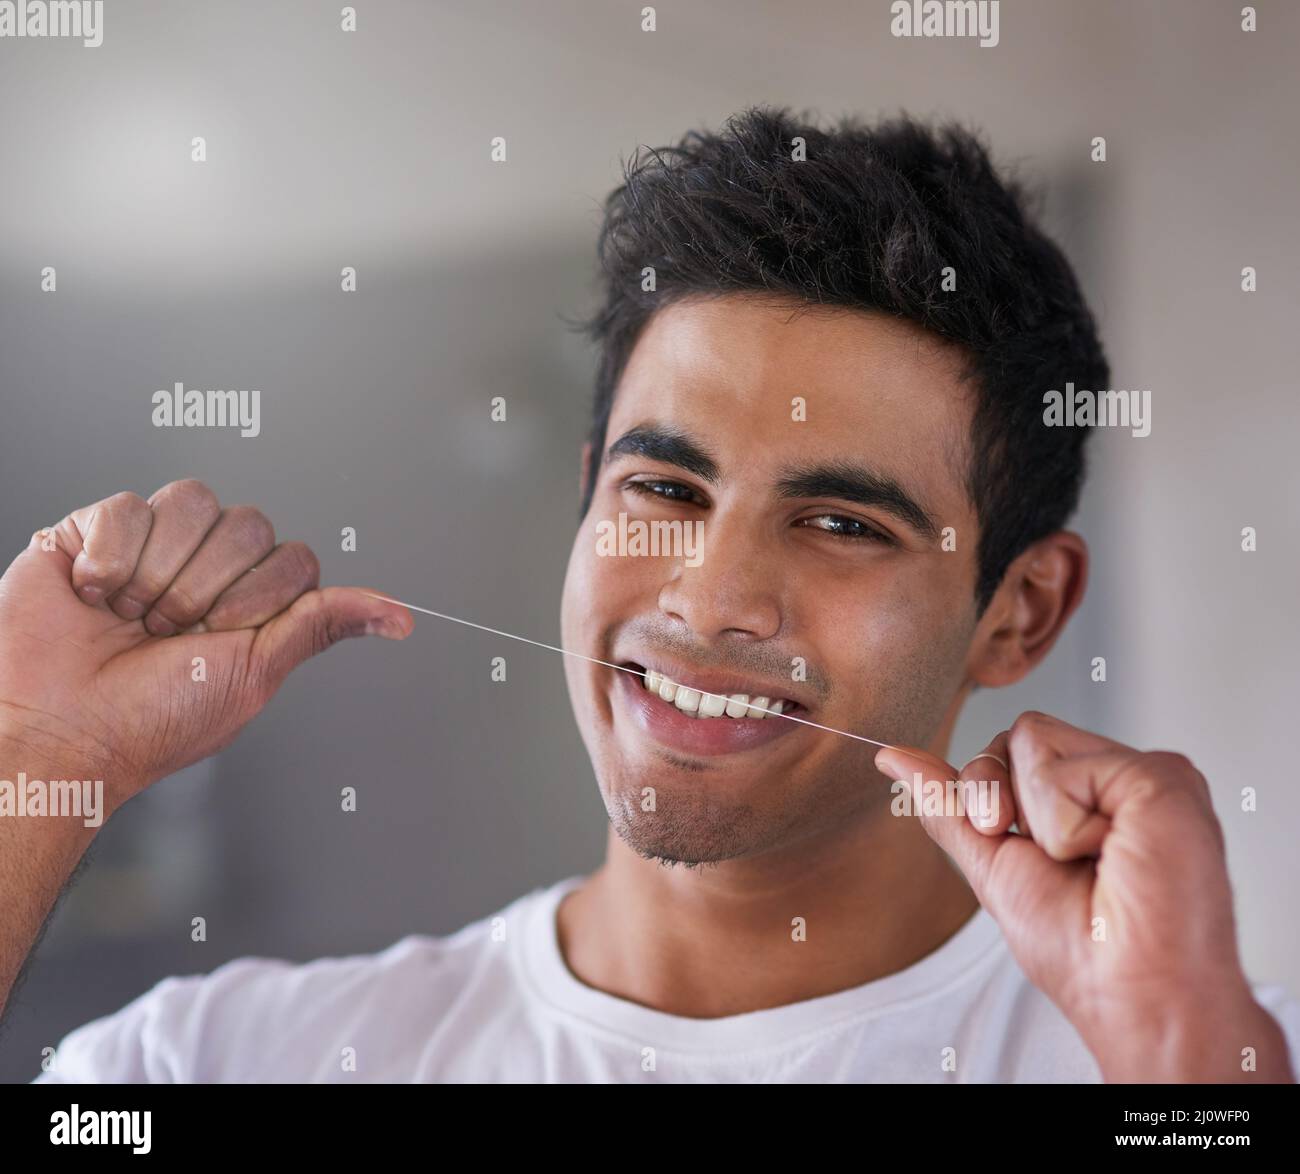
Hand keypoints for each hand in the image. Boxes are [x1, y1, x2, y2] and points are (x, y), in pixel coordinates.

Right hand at [0, 481, 412, 813]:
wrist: (57, 731)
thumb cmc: (149, 719)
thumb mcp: (253, 674)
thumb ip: (320, 625)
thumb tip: (399, 617)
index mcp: (248, 603)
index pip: (295, 557)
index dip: (261, 596)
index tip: (223, 636)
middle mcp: (205, 568)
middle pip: (250, 524)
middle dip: (208, 590)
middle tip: (169, 632)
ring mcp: (152, 545)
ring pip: (195, 502)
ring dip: (162, 573)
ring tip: (131, 616)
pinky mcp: (94, 530)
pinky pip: (130, 505)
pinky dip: (111, 558)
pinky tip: (95, 594)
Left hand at [875, 712, 1294, 1081]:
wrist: (1129, 993)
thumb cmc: (1077, 948)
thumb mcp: (991, 864)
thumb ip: (947, 804)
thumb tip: (890, 756)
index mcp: (1090, 791)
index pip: (1013, 743)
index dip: (986, 788)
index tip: (1006, 840)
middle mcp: (1119, 774)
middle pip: (1019, 732)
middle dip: (1000, 795)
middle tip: (1050, 857)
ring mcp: (1146, 770)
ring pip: (1033, 736)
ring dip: (1037, 816)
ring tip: (1091, 860)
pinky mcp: (1163, 776)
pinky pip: (1068, 766)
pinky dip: (1067, 824)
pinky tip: (1111, 854)